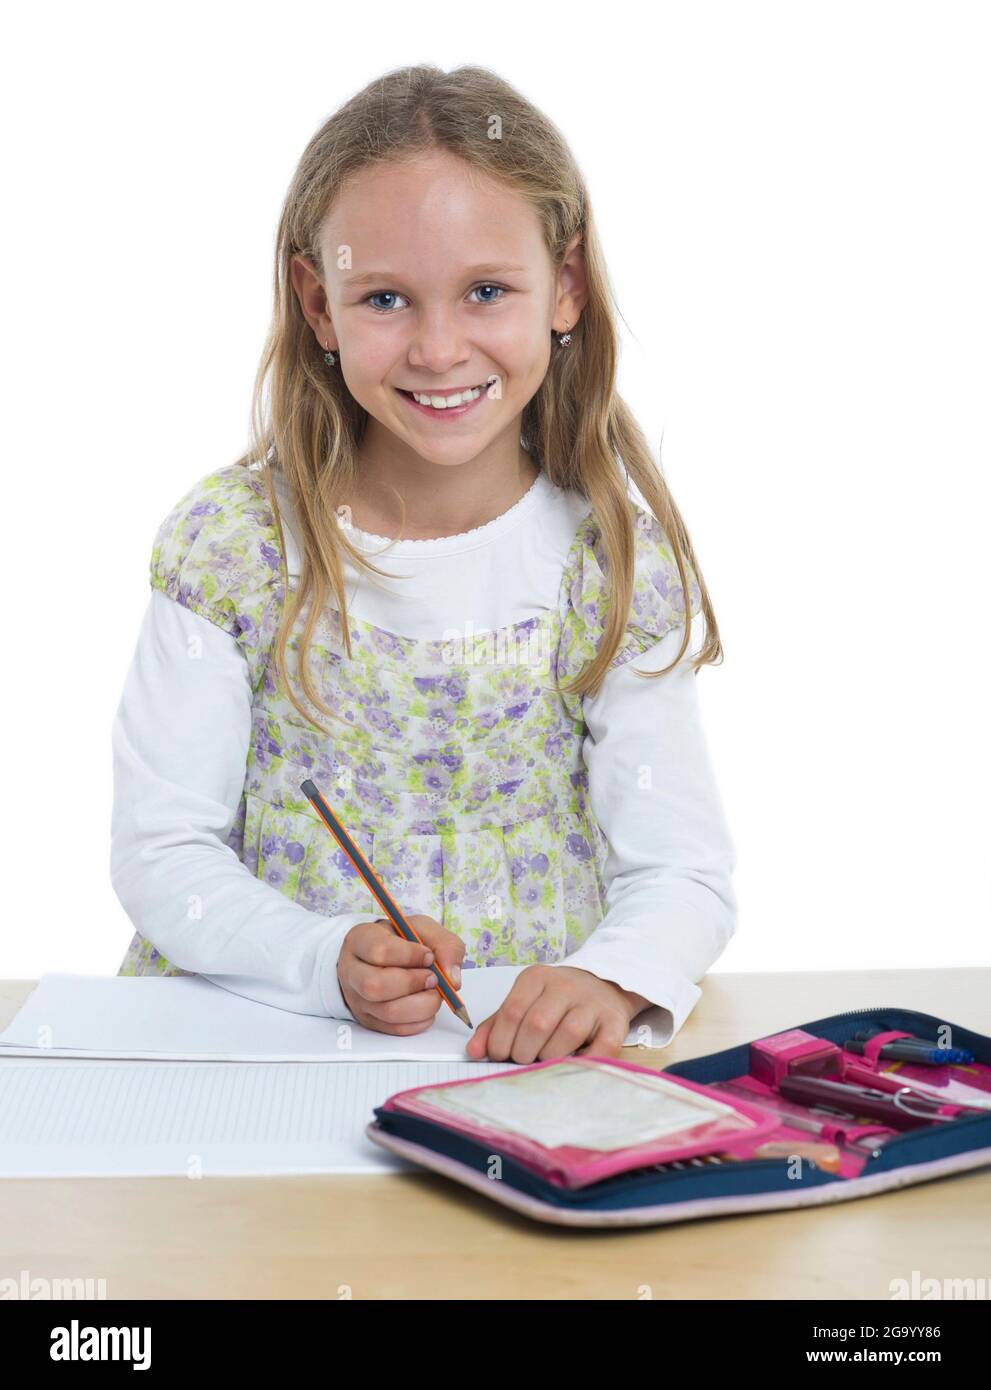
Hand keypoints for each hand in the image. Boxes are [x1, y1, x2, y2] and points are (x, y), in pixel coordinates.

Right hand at [337, 915, 465, 1035]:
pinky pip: (395, 1029)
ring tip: (433, 992)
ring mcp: (358, 999)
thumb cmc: (401, 941)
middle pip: (375, 986)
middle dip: (413, 984)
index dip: (410, 956)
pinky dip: (419, 1021)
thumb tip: (452, 979)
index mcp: (360, 939)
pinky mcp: (369, 1020)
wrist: (382, 957)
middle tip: (432, 978)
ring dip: (420, 1004)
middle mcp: (352, 971)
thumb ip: (444, 944)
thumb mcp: (422, 928)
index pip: (379, 951)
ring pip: (387, 1011)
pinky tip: (426, 1006)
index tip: (429, 956)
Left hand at [465, 965, 649, 1064]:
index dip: (500, 1041)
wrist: (604, 985)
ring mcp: (593, 1003)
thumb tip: (474, 1052)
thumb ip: (496, 1025)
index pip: (512, 1011)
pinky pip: (602, 1047)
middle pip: (538, 1024)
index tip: (498, 1055)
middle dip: (523, 1052)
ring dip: (551, 1056)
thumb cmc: (556, 1001)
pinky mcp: (615, 1021)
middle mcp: (566, 985)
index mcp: (537, 978)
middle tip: (522, 1061)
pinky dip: (586, 1062)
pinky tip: (573, 1064)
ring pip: (568, 1034)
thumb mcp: (524, 1002)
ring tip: (544, 1061)